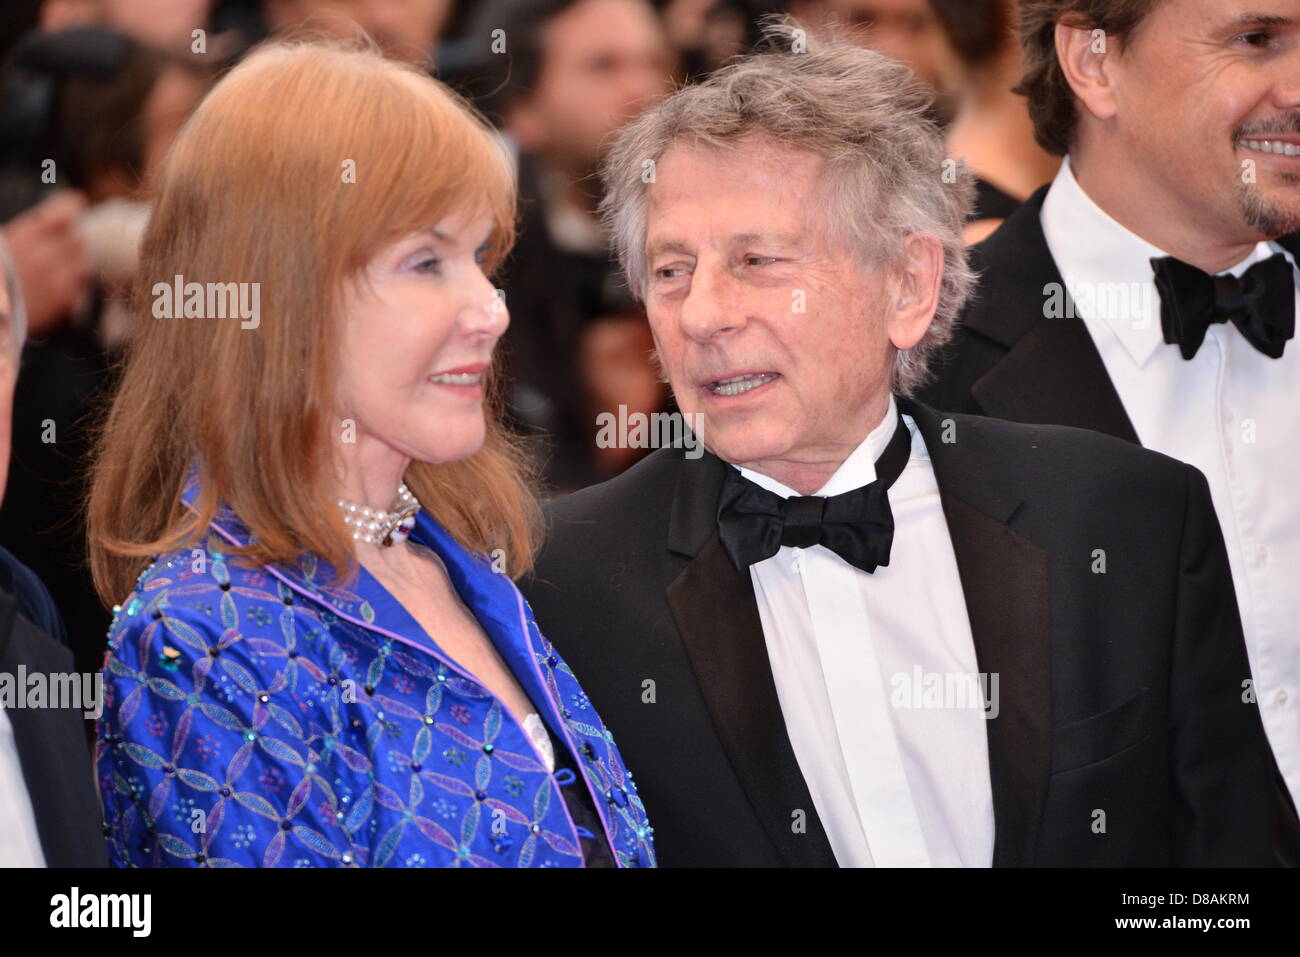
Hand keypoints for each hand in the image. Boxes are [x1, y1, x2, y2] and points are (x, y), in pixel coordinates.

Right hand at [2, 191, 91, 338]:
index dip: (72, 207)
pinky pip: (81, 286)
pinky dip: (72, 286)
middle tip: (56, 249)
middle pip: (79, 238)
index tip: (73, 208)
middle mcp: (48, 255)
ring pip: (84, 262)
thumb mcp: (6, 243)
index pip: (68, 210)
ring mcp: (60, 279)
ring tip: (54, 271)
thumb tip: (54, 219)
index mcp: (28, 235)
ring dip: (74, 264)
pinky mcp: (67, 300)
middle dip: (69, 242)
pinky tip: (54, 289)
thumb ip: (30, 230)